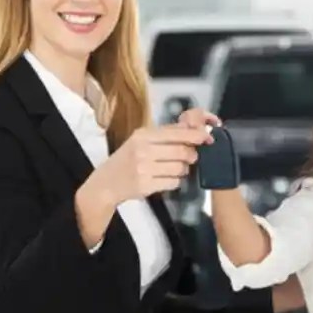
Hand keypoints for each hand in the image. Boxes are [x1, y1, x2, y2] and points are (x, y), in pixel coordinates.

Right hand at [90, 117, 214, 203]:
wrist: (105, 183)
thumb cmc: (126, 160)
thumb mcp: (140, 141)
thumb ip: (165, 134)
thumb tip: (192, 127)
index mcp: (142, 135)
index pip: (177, 133)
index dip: (196, 135)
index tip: (206, 137)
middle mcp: (142, 150)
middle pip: (183, 151)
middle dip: (192, 155)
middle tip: (191, 157)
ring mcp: (144, 169)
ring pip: (181, 168)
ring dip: (183, 170)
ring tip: (173, 169)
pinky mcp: (146, 186)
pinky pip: (174, 183)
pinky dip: (175, 181)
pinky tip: (164, 179)